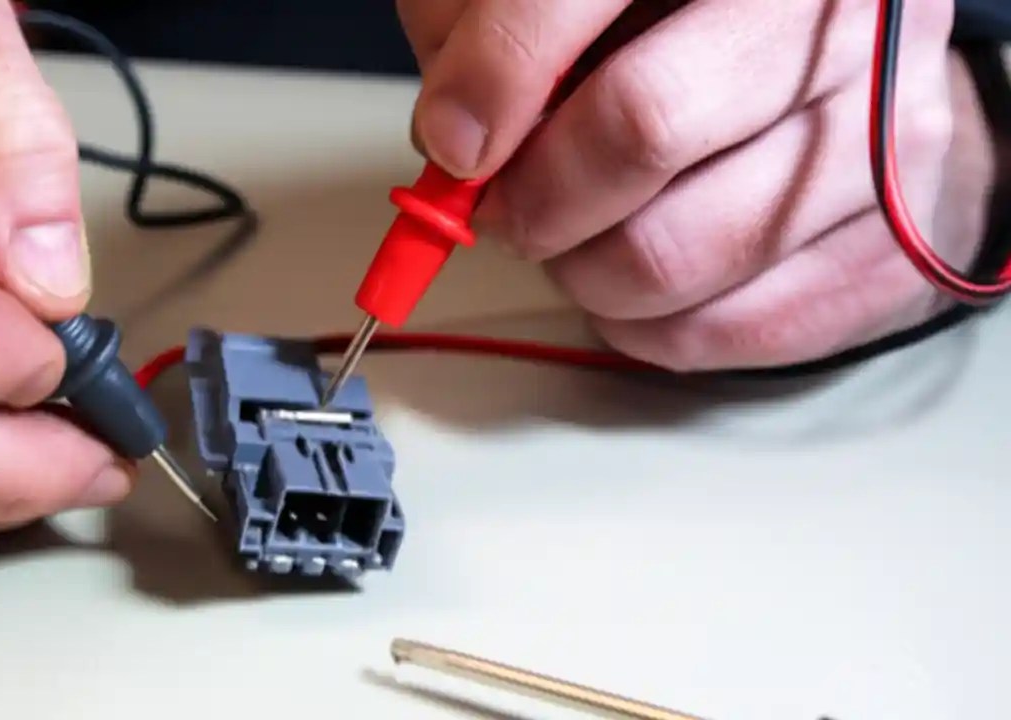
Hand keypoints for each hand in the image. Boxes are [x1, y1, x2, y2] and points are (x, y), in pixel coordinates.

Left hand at [399, 0, 991, 369]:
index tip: (454, 141)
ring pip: (670, 254)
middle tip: (505, 206)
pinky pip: (714, 332)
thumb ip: (499, 24)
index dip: (495, 78)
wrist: (856, 82)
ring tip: (574, 240)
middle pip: (643, 128)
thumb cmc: (695, 31)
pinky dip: (637, 324)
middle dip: (537, 193)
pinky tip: (631, 283)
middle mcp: (839, 21)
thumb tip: (455, 128)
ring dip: (580, 270)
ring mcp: (881, 142)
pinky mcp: (887, 255)